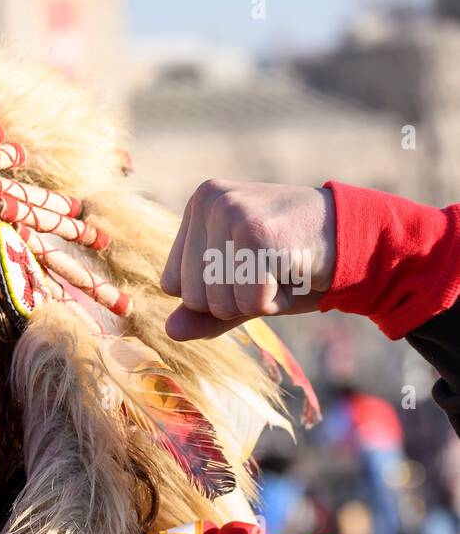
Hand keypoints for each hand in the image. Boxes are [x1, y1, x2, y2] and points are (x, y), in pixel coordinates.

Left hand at [160, 179, 335, 339]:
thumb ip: (203, 312)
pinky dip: (278, 300)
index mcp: (200, 205)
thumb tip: (170, 331)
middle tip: (272, 266)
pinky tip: (296, 270)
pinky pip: (251, 302)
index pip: (173, 284)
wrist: (363, 240)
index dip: (216, 293)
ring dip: (259, 300)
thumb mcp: (241, 288)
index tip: (252, 265)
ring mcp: (233, 214)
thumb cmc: (296, 262)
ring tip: (283, 267)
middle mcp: (211, 202)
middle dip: (237, 299)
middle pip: (193, 296)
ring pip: (219, 302)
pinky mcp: (259, 234)